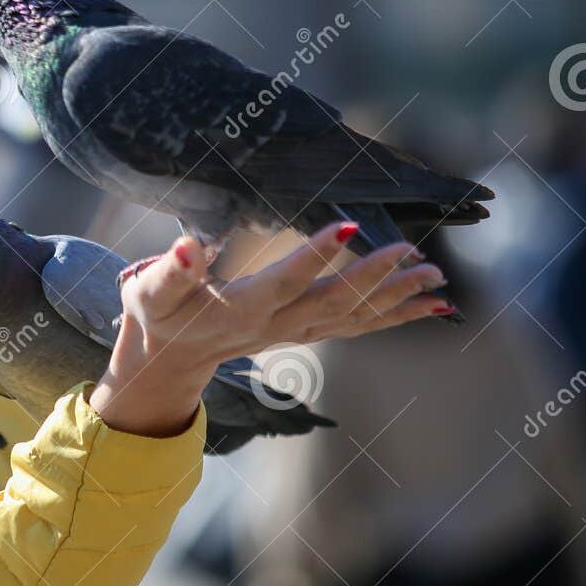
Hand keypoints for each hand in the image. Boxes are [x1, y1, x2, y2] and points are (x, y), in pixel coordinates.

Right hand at [89, 222, 447, 435]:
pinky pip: (359, 326)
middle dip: (374, 278)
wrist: (169, 357)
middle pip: (331, 303)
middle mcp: (274, 325)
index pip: (281, 282)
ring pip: (354, 318)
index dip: (312, 256)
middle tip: (411, 251)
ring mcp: (295, 333)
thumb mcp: (150, 290)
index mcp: (239, 308)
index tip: (346, 227)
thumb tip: (190, 246)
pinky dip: (398, 315)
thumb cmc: (159, 314)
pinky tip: (434, 304)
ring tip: (435, 277)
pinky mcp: (307, 333)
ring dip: (397, 299)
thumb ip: (171, 270)